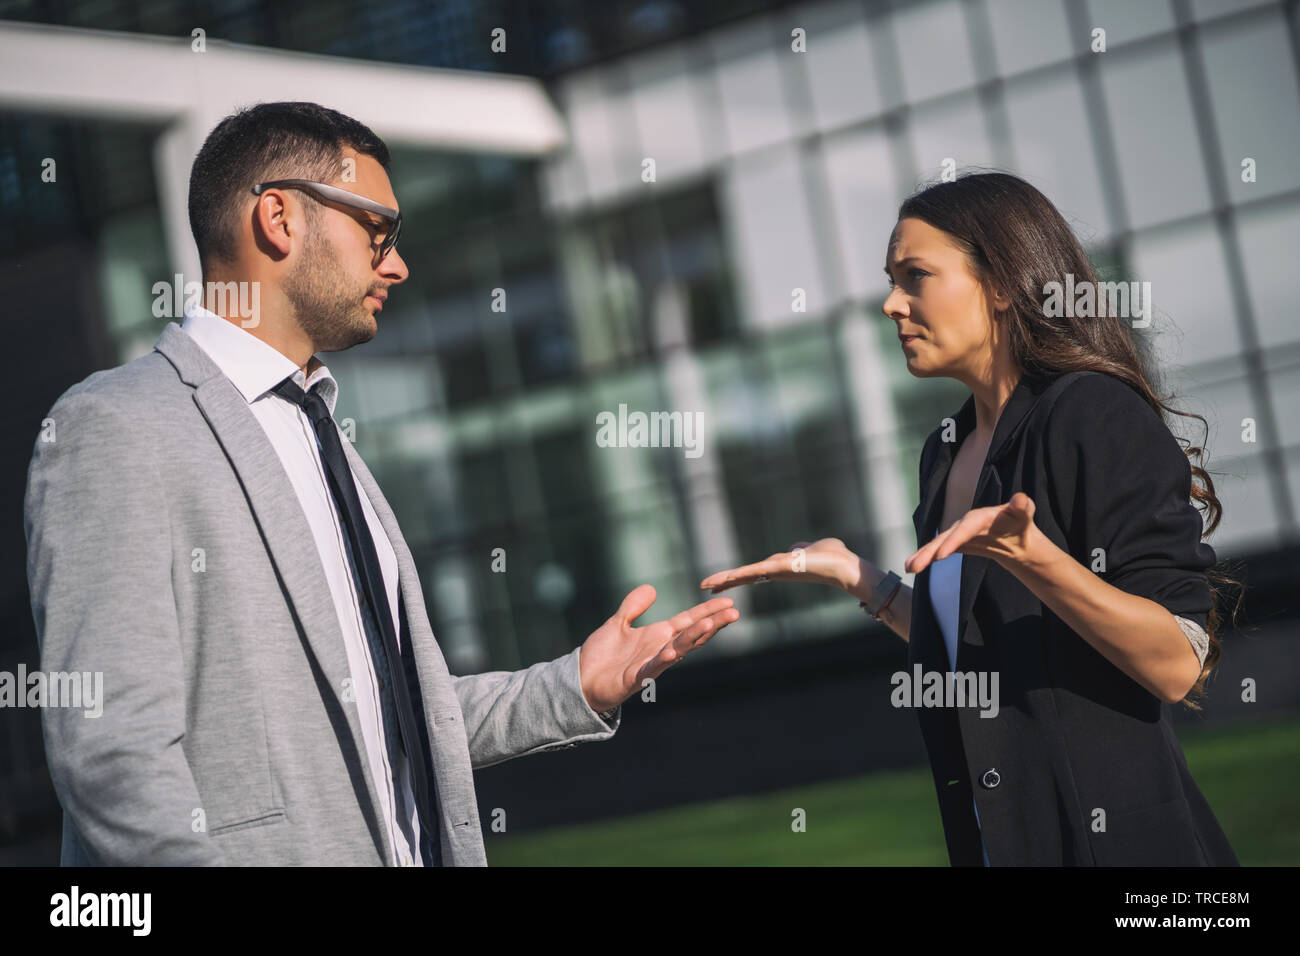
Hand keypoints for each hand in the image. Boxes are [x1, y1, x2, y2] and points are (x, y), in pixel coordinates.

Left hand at [579, 585, 739, 712]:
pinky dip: (662, 660)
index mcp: (658, 636)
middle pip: (691, 635)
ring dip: (695, 637)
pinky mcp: (636, 679)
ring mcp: (650, 665)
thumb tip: (651, 588)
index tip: (729, 602)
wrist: (581, 680)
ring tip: (712, 623)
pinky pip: (652, 668)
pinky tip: (672, 651)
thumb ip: (633, 606)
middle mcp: (660, 649)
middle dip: (712, 623)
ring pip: (678, 649)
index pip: (689, 621)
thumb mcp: (617, 623)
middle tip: (734, 612)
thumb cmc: (601, 656)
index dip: (708, 611)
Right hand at [699, 538, 858, 593]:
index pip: (754, 571)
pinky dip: (738, 575)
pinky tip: (724, 579)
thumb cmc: (835, 557)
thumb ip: (802, 547)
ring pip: (746, 575)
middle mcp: (776, 571)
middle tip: (706, 587)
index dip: (738, 575)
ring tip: (706, 585)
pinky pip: (755, 572)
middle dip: (725, 581)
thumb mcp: (814, 547)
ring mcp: (777, 571)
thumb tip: (797, 547)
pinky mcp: (780, 569)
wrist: (846, 566)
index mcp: (782, 566)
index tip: (723, 580)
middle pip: (745, 576)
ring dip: (725, 580)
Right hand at [905, 492, 1041, 574]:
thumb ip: (1022, 506)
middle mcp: (964, 523)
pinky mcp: (953, 543)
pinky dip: (924, 558)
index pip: (965, 528)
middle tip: (916, 567)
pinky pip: (936, 551)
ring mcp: (957, 533)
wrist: (1014, 534)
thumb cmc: (1019, 522)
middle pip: (945, 537)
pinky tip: (910, 568)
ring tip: (909, 568)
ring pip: (937, 545)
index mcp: (980, 516)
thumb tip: (1020, 499)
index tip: (941, 556)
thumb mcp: (1025, 513)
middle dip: (930, 551)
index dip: (953, 541)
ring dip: (922, 556)